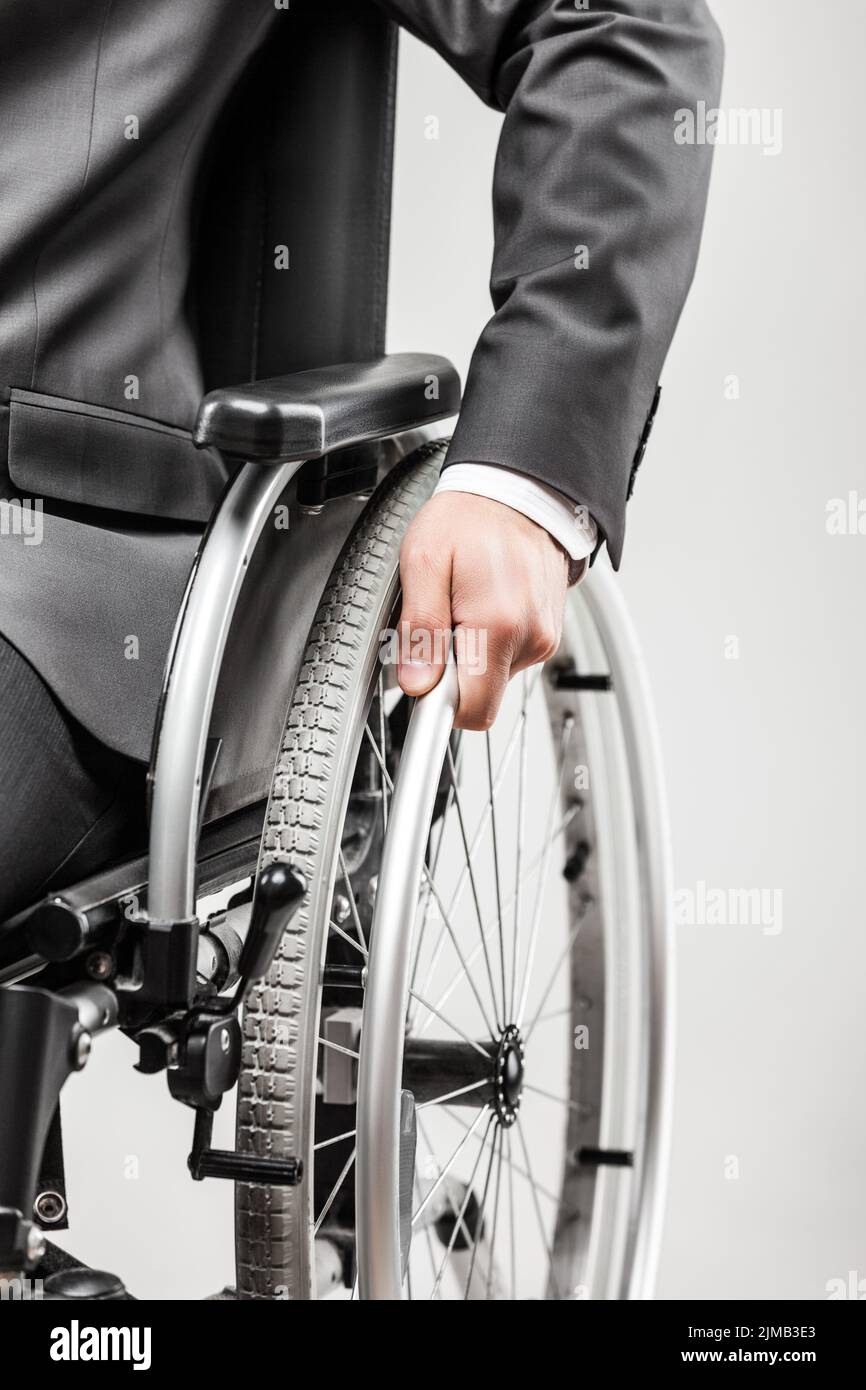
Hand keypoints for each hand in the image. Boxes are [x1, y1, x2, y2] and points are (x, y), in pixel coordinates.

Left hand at [397, 492, 569, 729]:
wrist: (517, 492)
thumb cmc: (469, 519)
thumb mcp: (423, 562)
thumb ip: (419, 628)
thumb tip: (416, 683)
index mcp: (497, 624)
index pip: (472, 710)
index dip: (439, 707)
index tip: (422, 686)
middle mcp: (529, 637)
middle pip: (480, 695)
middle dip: (450, 673)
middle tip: (438, 624)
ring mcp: (543, 638)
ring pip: (492, 678)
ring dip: (469, 654)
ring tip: (461, 604)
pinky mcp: (546, 634)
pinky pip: (507, 659)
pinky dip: (487, 642)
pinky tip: (480, 604)